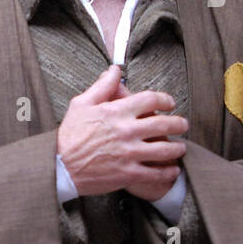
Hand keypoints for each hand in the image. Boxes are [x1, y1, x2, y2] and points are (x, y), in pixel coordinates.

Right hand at [56, 65, 187, 198]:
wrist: (59, 167)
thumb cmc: (68, 135)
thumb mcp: (80, 104)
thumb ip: (101, 86)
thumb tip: (115, 70)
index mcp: (116, 112)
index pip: (151, 99)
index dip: (165, 99)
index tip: (169, 103)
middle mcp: (126, 131)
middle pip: (165, 123)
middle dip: (179, 123)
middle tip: (183, 124)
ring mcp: (129, 153)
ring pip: (166, 149)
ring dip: (178, 147)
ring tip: (180, 147)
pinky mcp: (128, 173)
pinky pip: (157, 173)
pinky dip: (168, 171)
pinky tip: (171, 169)